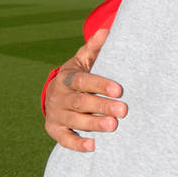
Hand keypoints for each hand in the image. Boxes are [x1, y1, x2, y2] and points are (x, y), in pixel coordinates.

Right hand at [45, 28, 126, 151]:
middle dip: (101, 106)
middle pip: (80, 102)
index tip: (119, 90)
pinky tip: (94, 146)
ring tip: (113, 126)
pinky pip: (64, 139)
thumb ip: (94, 48)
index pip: (83, 81)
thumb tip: (106, 31)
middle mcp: (58, 96)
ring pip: (74, 120)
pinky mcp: (54, 130)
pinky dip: (77, 144)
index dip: (100, 85)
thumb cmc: (78, 76)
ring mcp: (55, 114)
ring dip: (93, 124)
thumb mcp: (83, 60)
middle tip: (123, 110)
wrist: (56, 93)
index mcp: (67, 78)